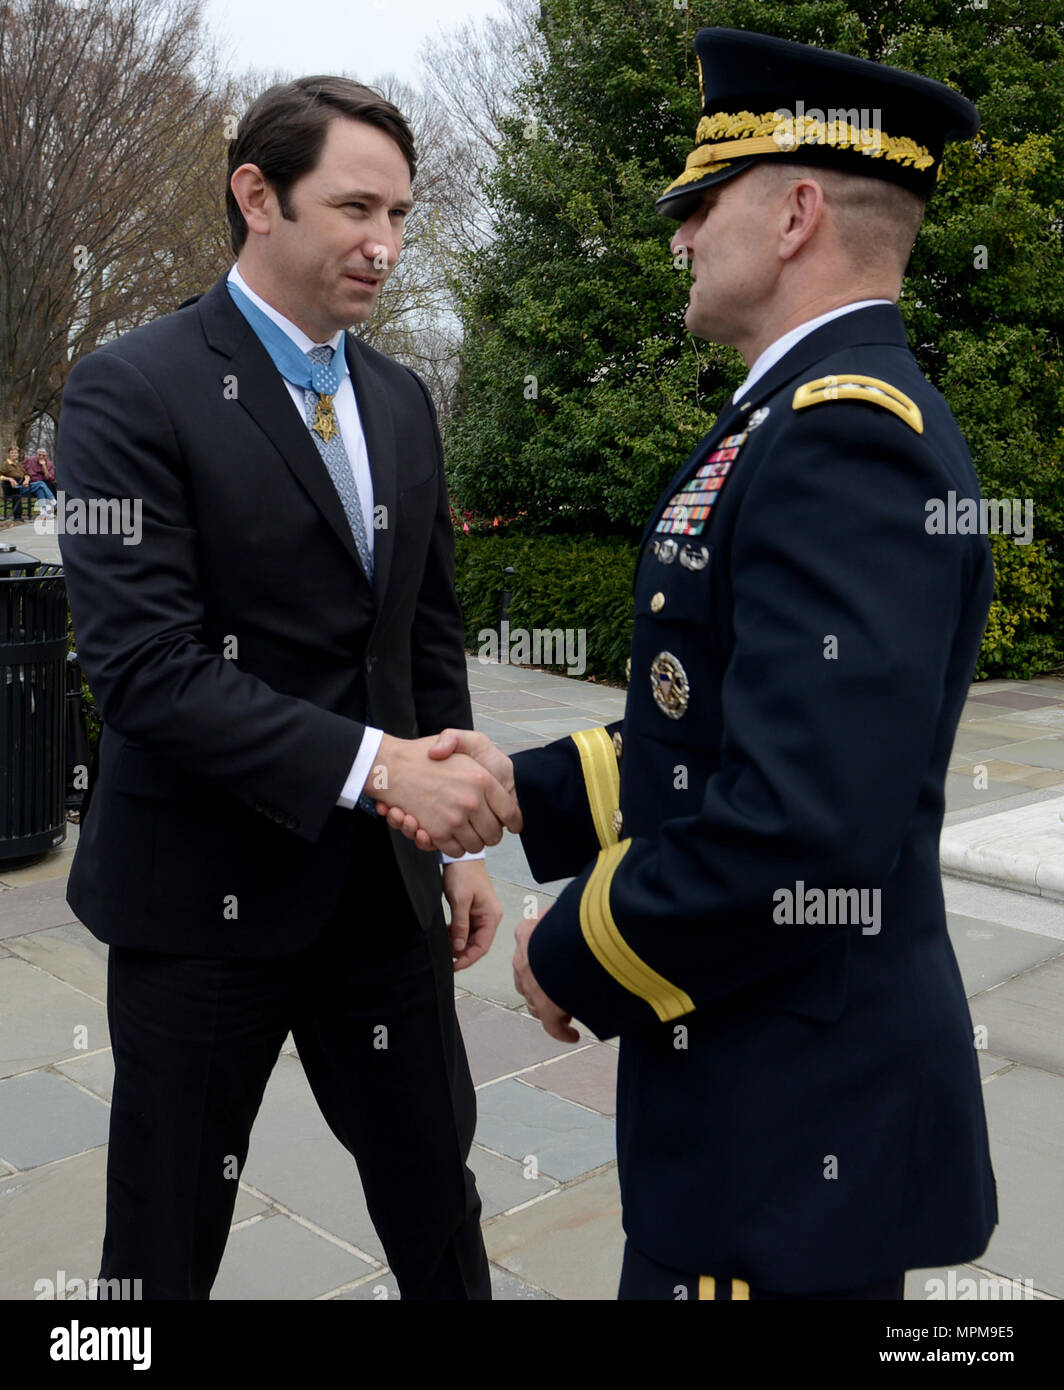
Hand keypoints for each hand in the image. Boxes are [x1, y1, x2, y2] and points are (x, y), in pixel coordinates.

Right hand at [370, 733, 519, 856]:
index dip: (515, 821)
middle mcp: (471, 801)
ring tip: (467, 830)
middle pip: (494, 834)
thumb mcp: (462, 741)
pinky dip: (455, 847)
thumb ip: (485, 757)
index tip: (513, 825)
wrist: (392, 765)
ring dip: (473, 841)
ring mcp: (453, 819)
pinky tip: (451, 834)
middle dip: (491, 833)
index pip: (510, 811)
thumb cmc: (426, 754)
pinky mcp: (436, 832)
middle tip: (484, 827)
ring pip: (476, 845)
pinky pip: (456, 850)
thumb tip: (501, 786)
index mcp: (482, 779)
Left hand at [442, 860, 502, 970]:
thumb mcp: (460, 900)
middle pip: (477, 944)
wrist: (461, 856)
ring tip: (443, 945)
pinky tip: (444, 934)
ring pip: (470, 938)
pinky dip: (455, 934)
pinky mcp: (472, 911)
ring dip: (457, 943)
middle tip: (444, 958)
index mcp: (492, 916)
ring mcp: (481, 915)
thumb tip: (459, 947)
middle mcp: (489, 917)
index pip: (482, 946)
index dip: (468, 959)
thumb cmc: (464, 873)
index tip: (454, 966)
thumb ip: (460, 925)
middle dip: (461, 952)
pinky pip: (465, 929)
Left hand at [513, 910, 578, 1042]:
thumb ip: (565, 909)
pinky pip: (552, 1024)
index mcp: (528, 931)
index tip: (552, 958)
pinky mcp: (547, 1007)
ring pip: (536, 1000)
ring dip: (551, 1004)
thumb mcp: (566, 905)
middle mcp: (524, 959)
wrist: (579, 938)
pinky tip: (571, 1034)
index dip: (540, 953)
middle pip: (528, 976)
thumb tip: (578, 903)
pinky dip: (562, 1030)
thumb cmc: (576, 918)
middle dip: (543, 983)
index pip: (527, 943)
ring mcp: (533, 985)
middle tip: (562, 986)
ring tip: (569, 1008)